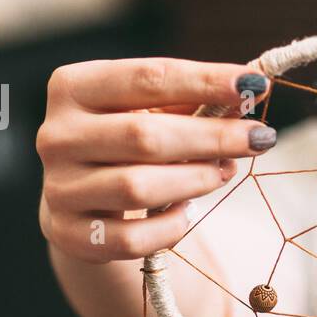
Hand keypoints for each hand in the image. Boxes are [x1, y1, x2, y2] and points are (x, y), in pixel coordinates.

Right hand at [37, 58, 274, 262]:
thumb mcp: (149, 109)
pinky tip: (188, 211)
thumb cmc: (126, 142)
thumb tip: (249, 88)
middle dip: (212, 137)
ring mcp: (59, 188)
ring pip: (138, 189)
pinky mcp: (70, 234)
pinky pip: (133, 238)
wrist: (82, 197)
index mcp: (73, 87)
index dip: (204, 80)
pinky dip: (171, 226)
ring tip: (225, 170)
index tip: (252, 83)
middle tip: (259, 137)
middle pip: (144, 136)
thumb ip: (191, 99)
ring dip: (196, 180)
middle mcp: (56, 135)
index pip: (147, 78)